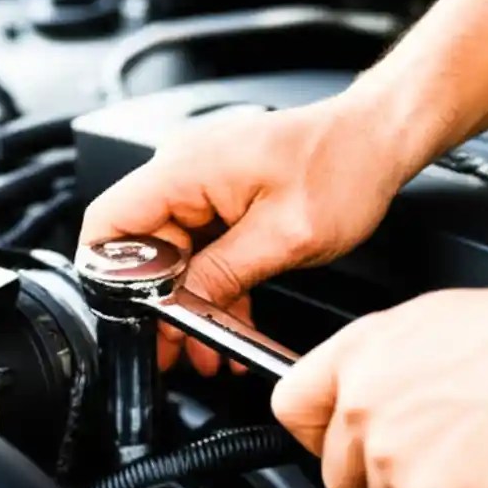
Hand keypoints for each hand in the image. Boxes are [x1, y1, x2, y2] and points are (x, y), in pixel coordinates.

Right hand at [78, 95, 408, 374]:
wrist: (379, 138)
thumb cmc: (344, 165)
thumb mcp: (285, 236)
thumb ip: (223, 273)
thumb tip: (180, 304)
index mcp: (186, 169)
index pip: (110, 222)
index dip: (108, 274)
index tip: (130, 316)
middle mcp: (185, 169)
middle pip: (142, 246)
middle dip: (161, 304)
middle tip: (177, 350)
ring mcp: (204, 181)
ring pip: (176, 254)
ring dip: (192, 303)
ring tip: (211, 349)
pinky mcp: (225, 194)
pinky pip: (204, 246)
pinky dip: (215, 284)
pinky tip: (231, 319)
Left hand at [271, 279, 487, 487]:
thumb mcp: (422, 323)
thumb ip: (374, 368)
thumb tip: (357, 398)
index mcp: (355, 357)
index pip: (291, 409)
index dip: (315, 435)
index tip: (339, 444)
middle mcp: (363, 407)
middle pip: (339, 476)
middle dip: (381, 479)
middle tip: (432, 460)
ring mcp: (394, 458)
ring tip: (472, 465)